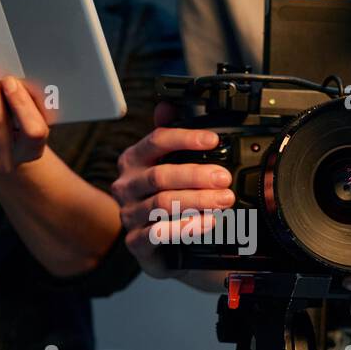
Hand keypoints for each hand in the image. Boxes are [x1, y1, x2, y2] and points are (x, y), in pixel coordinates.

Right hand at [111, 102, 234, 278]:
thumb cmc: (163, 199)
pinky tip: (206, 223)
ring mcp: (129, 215)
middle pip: (160, 175)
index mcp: (133, 161)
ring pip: (161, 203)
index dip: (186, 138)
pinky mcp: (136, 242)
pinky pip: (158, 233)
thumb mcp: (166, 165)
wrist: (156, 244)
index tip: (214, 140)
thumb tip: (168, 105)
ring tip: (223, 200)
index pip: (156, 141)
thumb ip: (169, 137)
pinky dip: (185, 227)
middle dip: (196, 175)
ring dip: (196, 200)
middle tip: (224, 178)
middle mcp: (126, 186)